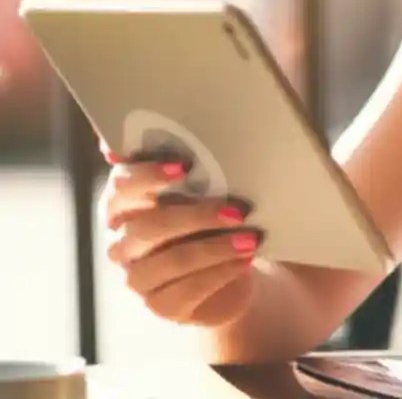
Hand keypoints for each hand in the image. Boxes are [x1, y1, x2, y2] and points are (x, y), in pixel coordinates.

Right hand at [97, 136, 260, 326]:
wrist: (236, 268)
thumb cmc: (219, 216)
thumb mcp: (213, 186)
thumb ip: (201, 161)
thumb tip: (218, 120)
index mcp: (125, 202)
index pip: (123, 184)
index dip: (148, 175)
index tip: (184, 166)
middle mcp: (123, 240)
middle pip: (148, 225)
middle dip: (195, 215)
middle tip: (238, 208)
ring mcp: (138, 277)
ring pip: (171, 260)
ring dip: (216, 246)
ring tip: (252, 238)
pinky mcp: (162, 306)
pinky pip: (189, 290)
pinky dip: (222, 272)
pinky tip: (246, 259)